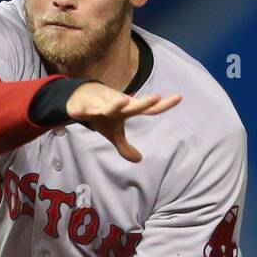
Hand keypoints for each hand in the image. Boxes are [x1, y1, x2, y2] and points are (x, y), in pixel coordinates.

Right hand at [64, 82, 181, 161]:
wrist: (80, 97)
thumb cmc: (102, 114)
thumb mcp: (114, 133)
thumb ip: (125, 146)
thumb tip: (139, 160)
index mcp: (127, 109)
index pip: (148, 109)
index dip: (162, 105)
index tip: (179, 97)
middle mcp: (116, 104)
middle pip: (131, 105)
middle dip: (142, 103)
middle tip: (156, 98)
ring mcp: (100, 103)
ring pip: (107, 105)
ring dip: (115, 104)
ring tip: (124, 101)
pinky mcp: (83, 105)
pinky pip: (81, 109)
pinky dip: (79, 111)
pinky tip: (76, 114)